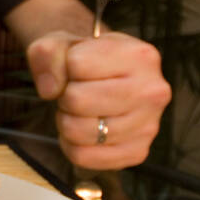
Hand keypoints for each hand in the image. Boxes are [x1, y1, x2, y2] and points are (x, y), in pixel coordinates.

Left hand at [26, 30, 170, 168]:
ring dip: (66, 121)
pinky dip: (71, 145)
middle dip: (65, 96)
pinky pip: (83, 156)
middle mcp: (152, 91)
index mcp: (139, 56)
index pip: (76, 64)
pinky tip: (83, 131)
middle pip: (77, 99)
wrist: (110, 81)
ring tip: (80, 111)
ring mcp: (149, 125)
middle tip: (76, 93)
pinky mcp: (137, 152)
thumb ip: (47, 54)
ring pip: (78, 130)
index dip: (65, 67)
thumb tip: (51, 90)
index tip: (78, 69)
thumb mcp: (63, 43)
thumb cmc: (86, 61)